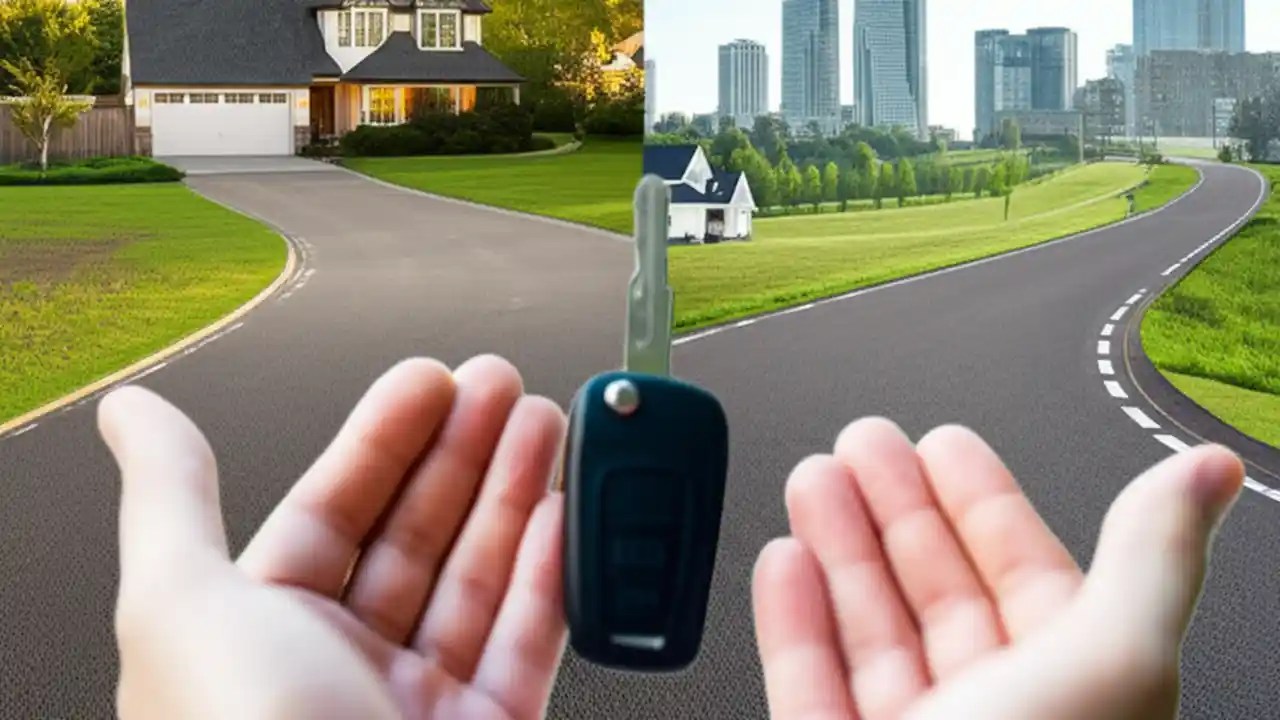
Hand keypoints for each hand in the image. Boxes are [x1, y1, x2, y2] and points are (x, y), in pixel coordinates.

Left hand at [100, 356, 568, 719]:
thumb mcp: (183, 610)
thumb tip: (130, 414)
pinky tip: (566, 516)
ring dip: (516, 495)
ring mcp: (418, 709)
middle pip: (415, 534)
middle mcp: (336, 674)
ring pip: (479, 578)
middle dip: (462, 451)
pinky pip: (529, 641)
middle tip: (501, 385)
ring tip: (544, 423)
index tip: (430, 379)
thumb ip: (171, 499)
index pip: (330, 511)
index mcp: (255, 640)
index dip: (383, 437)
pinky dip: (553, 575)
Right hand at [754, 418, 1244, 719]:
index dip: (982, 499)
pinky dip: (793, 622)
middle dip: (896, 508)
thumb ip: (1149, 558)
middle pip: (939, 591)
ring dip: (840, 549)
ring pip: (871, 631)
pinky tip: (785, 567)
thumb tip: (1210, 472)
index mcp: (1074, 693)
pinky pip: (811, 688)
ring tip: (817, 483)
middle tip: (864, 444)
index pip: (1027, 572)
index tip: (944, 444)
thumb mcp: (1107, 666)